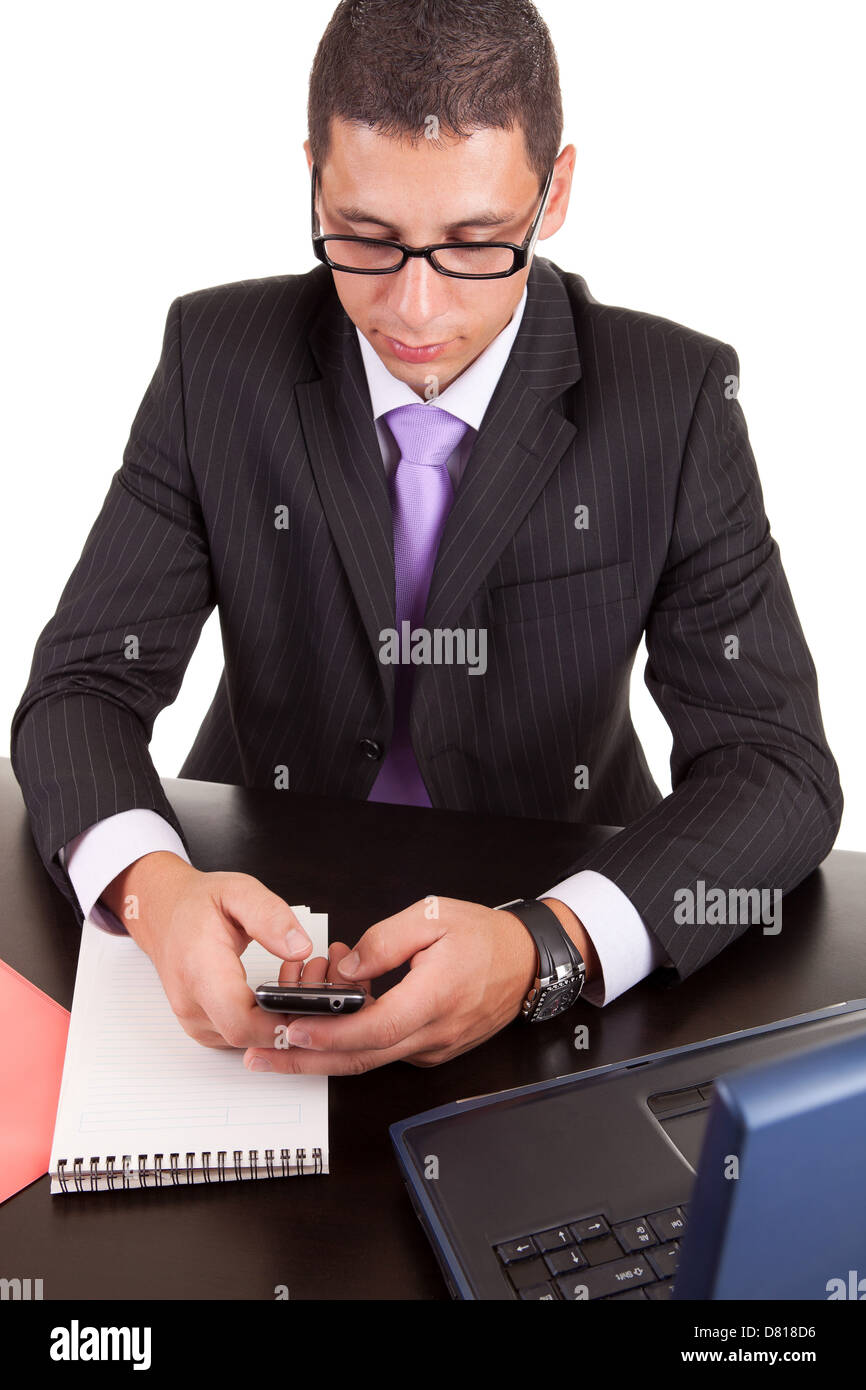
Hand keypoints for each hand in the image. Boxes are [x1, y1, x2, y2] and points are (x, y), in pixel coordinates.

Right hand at [103, 854, 314, 1049]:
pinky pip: (239, 1038)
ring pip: (247, 1041)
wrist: (164, 913)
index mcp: (201, 969)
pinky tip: (270, 997)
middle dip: (286, 1018)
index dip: (280, 1020)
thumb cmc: (198, 904)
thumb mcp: (240, 891)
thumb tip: (300, 948)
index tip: (306, 999)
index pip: (241, 1022)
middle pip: (248, 1037)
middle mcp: (192, 1003)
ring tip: (286, 983)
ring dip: (274, 1021)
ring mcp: (193, 1020)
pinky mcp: (200, 1027)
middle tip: (304, 984)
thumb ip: (271, 917)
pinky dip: (260, 1024)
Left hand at [242, 896, 538, 1073]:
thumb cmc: (485, 936)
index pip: (375, 1028)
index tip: (293, 1030)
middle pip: (361, 1058)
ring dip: (323, 1054)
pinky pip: (384, 1051)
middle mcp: (433, 1033)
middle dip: (305, 1061)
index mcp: (434, 998)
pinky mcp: (431, 1048)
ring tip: (278, 1042)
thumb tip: (347, 966)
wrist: (527, 962)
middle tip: (261, 1057)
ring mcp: (432, 1046)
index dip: (330, 1034)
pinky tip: (323, 1027)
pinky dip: (350, 1044)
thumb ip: (386, 939)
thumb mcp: (433, 916)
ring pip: (369, 1059)